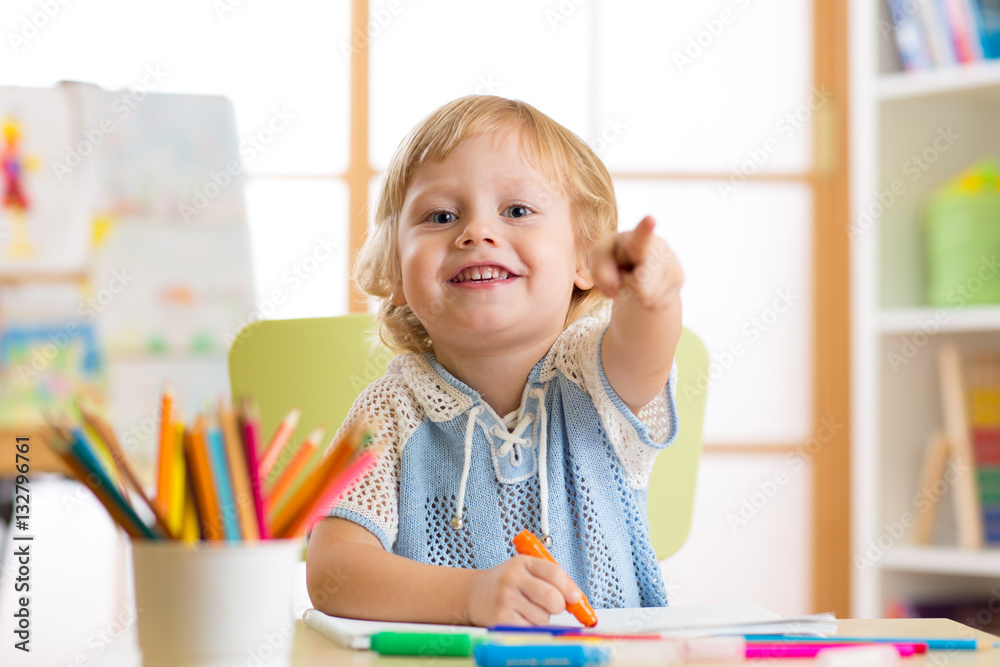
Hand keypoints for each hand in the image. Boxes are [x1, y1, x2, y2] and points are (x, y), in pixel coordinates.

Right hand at [465, 555, 583, 626]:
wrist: (474, 593)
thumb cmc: (506, 582)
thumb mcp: (526, 570)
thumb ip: (551, 579)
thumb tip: (576, 598)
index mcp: (522, 562)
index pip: (554, 573)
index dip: (569, 588)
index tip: (575, 597)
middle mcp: (512, 578)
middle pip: (552, 597)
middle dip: (558, 605)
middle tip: (553, 605)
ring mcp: (506, 599)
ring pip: (543, 617)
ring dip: (542, 617)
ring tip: (528, 608)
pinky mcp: (501, 618)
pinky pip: (529, 628)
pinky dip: (529, 625)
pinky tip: (519, 616)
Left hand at [588, 216, 682, 308]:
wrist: (640, 263)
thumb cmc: (615, 257)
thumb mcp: (599, 260)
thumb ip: (599, 271)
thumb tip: (615, 288)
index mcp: (634, 238)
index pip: (640, 236)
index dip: (645, 228)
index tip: (650, 219)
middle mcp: (658, 247)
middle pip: (642, 282)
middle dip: (633, 286)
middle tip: (631, 274)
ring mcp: (671, 263)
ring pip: (647, 297)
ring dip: (636, 293)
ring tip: (637, 277)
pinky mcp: (679, 279)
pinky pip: (656, 304)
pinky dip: (645, 301)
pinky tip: (648, 286)